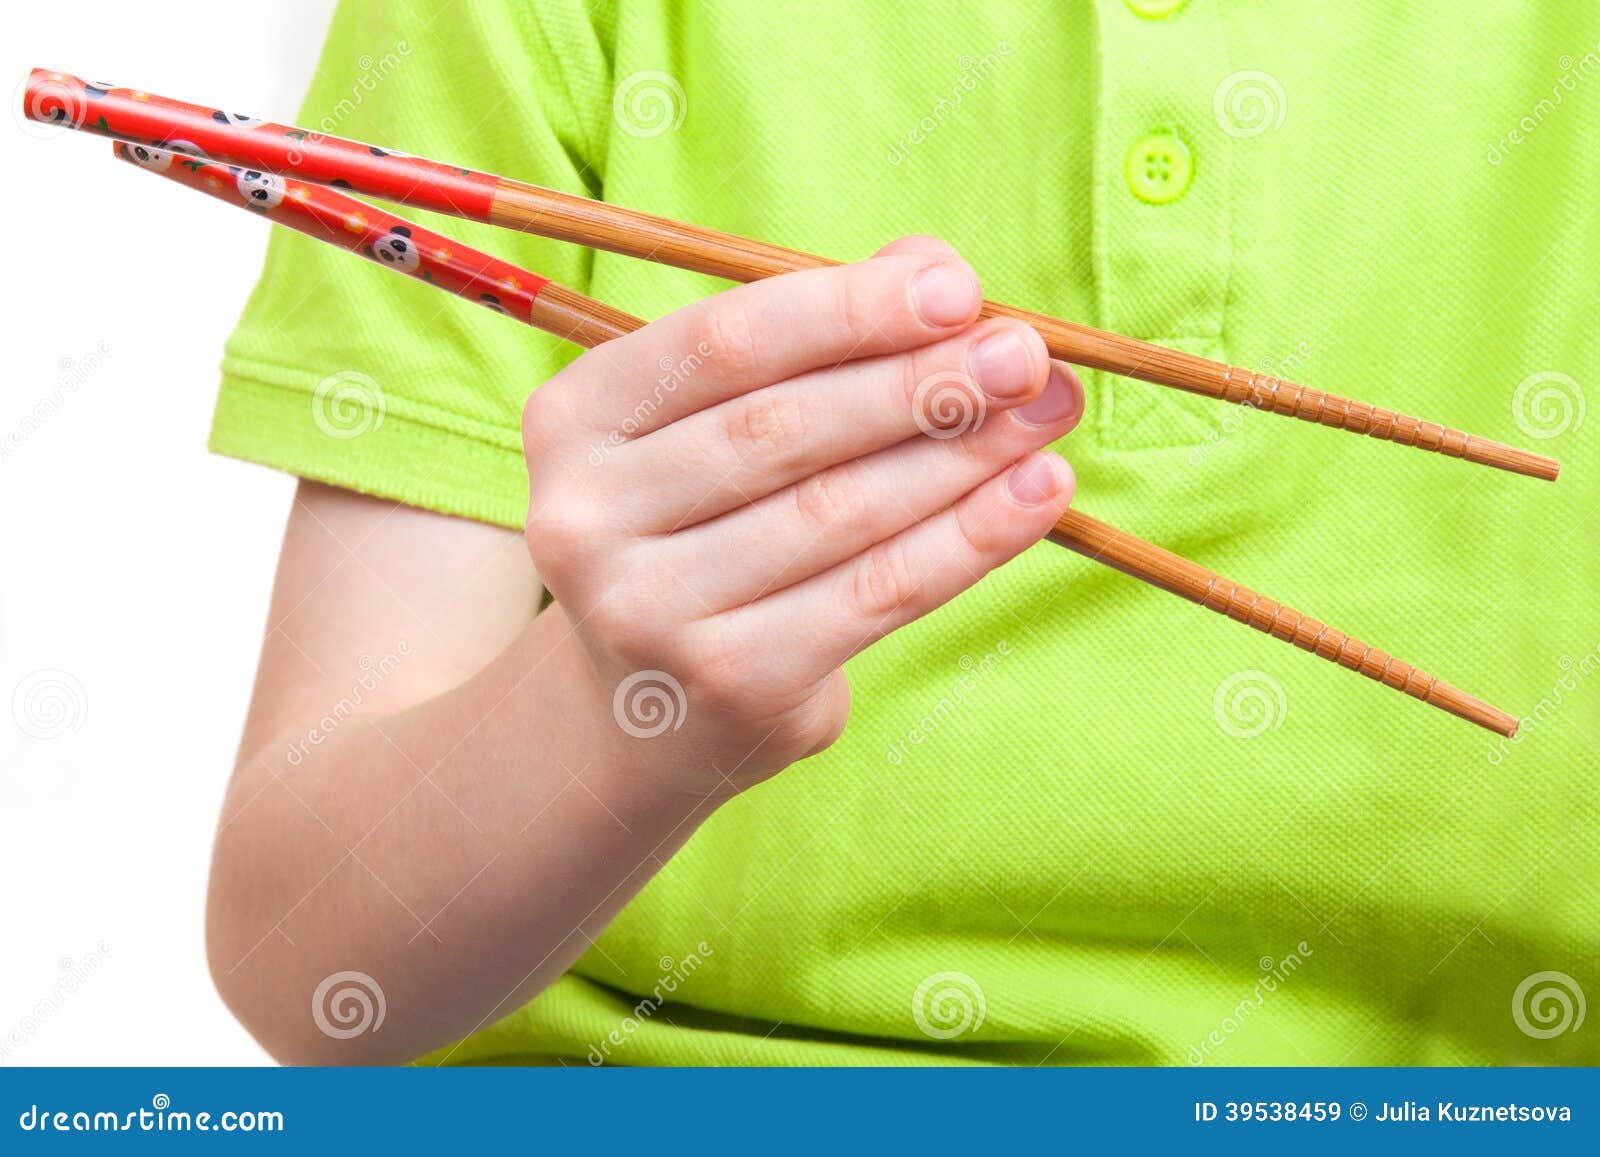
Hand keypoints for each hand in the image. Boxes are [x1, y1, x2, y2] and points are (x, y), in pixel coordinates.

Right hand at [521, 236, 1082, 797]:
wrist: (641, 715)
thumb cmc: (699, 536)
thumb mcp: (719, 429)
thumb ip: (814, 340)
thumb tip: (932, 266)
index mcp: (574, 419)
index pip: (724, 344)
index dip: (847, 310)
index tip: (957, 289)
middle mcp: (586, 514)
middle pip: (783, 428)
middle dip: (921, 381)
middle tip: (1024, 354)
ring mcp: (650, 608)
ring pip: (839, 511)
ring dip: (962, 454)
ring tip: (1048, 412)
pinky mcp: (732, 681)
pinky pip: (877, 594)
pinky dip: (970, 539)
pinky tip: (1037, 494)